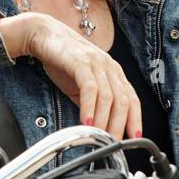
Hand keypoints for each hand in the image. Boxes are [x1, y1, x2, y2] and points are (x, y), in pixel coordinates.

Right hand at [0, 11, 143, 140]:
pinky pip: (90, 88)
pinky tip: (86, 121)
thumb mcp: (81, 84)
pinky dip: (90, 107)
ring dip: (105, 120)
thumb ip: (91, 101)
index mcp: (113, 72)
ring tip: (99, 136)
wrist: (43, 35)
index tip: (134, 139)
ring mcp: (96, 63)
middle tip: (112, 144)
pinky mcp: (81, 62)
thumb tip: (96, 125)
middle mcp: (109, 67)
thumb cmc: (62, 59)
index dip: (135, 120)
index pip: (132, 99)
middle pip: (123, 101)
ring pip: (109, 97)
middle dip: (120, 126)